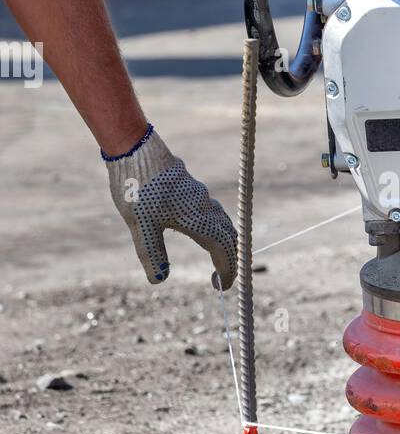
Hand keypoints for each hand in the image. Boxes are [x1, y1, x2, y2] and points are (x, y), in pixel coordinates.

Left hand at [105, 127, 237, 287]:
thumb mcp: (141, 225)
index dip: (227, 271)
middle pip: (229, 235)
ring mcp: (198, 194)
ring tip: (216, 254)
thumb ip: (152, 253)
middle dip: (230, 257)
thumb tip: (159, 280)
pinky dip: (215, 225)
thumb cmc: (137, 186)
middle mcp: (204, 206)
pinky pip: (212, 209)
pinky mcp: (189, 185)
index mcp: (197, 219)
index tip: (222, 287)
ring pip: (221, 220)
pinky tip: (200, 225)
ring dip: (224, 240)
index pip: (224, 250)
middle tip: (221, 275)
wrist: (134, 146)